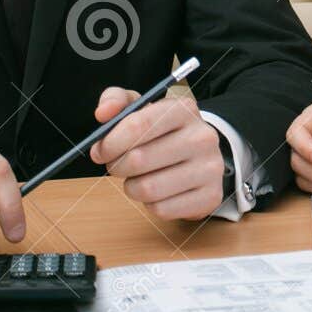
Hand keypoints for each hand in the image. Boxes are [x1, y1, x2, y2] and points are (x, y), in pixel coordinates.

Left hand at [89, 87, 225, 220]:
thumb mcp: (142, 108)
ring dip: (132, 187)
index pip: (137, 125)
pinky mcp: (210, 196)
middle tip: (116, 166)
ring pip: (148, 188)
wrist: (202, 156)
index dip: (110, 143)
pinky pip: (162, 209)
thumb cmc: (163, 133)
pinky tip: (158, 192)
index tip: (100, 152)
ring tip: (137, 179)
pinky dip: (150, 204)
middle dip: (117, 166)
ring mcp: (210, 168)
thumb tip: (102, 113)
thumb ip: (117, 101)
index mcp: (183, 109)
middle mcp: (202, 137)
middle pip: (138, 159)